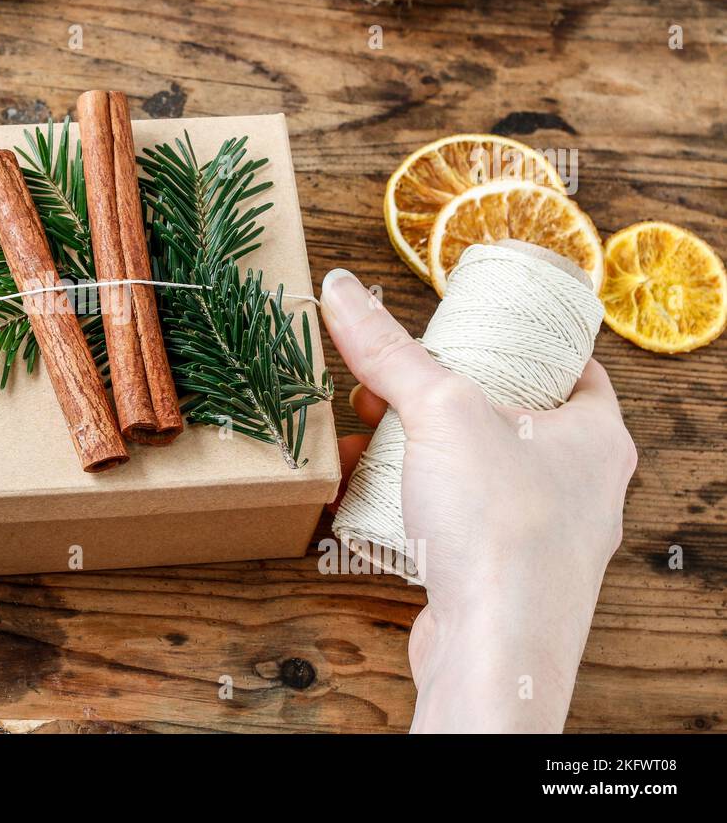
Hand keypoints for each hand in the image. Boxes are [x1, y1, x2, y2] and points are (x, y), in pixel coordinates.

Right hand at [320, 269, 635, 732]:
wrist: (491, 650)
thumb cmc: (499, 529)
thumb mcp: (440, 411)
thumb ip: (388, 350)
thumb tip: (343, 290)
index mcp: (596, 436)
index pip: (567, 366)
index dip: (514, 341)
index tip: (463, 329)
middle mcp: (581, 486)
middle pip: (506, 416)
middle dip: (436, 398)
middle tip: (390, 384)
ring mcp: (541, 535)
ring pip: (474, 471)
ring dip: (414, 449)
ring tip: (363, 432)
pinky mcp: (499, 573)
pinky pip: (454, 519)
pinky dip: (411, 497)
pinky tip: (363, 488)